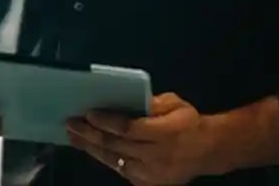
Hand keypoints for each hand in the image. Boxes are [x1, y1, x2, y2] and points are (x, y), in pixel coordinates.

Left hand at [67, 92, 213, 185]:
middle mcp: (158, 156)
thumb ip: (150, 103)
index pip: (129, 129)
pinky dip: (104, 158)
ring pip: (114, 161)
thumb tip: (122, 100)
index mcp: (167, 133)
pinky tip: (91, 148)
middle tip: (71, 123)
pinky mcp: (147, 184)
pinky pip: (120, 170)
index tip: (88, 113)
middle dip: (91, 134)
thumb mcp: (175, 104)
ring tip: (74, 136)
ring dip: (91, 148)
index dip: (107, 122)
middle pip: (117, 146)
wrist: (206, 151)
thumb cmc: (187, 122)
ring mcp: (152, 174)